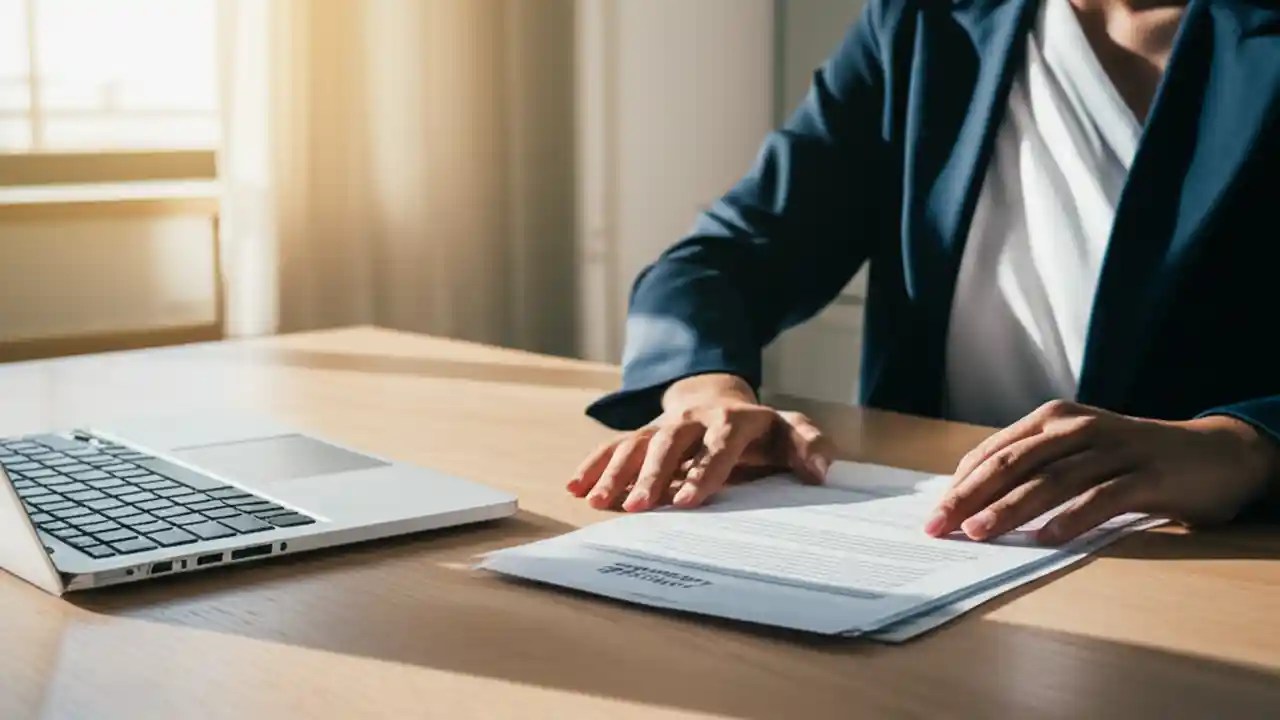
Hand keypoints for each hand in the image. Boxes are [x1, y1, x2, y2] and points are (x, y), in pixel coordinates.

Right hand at [567, 374, 834, 510]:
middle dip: (652, 476)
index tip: (689, 502)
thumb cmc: (762, 431)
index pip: (719, 444)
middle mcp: (694, 418)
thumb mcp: (791, 431)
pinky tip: (575, 488)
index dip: (705, 471)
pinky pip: (615, 446)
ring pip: (636, 444)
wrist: (721, 399)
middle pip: (670, 443)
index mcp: (733, 420)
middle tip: (638, 509)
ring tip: (599, 503)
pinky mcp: (644, 434)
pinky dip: (594, 465)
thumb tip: (821, 471)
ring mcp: (664, 425)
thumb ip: (810, 446)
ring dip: (616, 473)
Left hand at [925, 400, 1278, 544]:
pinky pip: (1102, 497)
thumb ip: (1030, 470)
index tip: (933, 517)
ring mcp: (1113, 449)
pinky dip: (1071, 518)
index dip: (959, 485)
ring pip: (1051, 480)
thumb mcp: (1073, 453)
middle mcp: (1077, 427)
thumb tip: (971, 503)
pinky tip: (1046, 539)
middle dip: (969, 497)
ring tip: (979, 532)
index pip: (993, 453)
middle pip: (1013, 464)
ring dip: (1010, 508)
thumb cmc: (1127, 459)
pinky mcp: (1146, 475)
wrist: (1211, 455)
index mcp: (1052, 418)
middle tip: (940, 527)